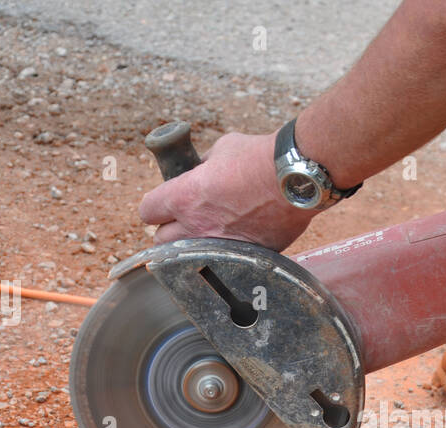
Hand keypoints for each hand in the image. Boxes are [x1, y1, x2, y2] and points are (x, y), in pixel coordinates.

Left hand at [137, 131, 317, 249]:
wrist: (298, 178)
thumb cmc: (259, 158)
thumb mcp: (221, 149)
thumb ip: (203, 164)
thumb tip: (200, 170)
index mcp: (184, 197)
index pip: (147, 211)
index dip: (155, 205)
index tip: (164, 202)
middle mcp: (197, 227)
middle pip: (161, 241)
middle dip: (169, 229)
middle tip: (184, 218)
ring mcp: (220, 247)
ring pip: (189, 257)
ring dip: (193, 246)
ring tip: (210, 232)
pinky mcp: (245, 256)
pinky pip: (224, 259)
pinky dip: (227, 252)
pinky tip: (239, 237)